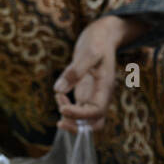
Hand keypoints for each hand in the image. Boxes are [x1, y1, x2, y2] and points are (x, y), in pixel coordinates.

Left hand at [54, 12, 136, 132]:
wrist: (103, 36)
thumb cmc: (97, 41)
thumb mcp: (88, 52)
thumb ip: (74, 71)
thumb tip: (58, 90)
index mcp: (105, 87)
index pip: (96, 111)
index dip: (79, 114)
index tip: (62, 108)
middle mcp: (101, 95)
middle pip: (94, 124)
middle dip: (77, 127)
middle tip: (60, 122)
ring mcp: (93, 96)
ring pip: (85, 120)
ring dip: (70, 118)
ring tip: (59, 99)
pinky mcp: (85, 94)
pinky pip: (77, 110)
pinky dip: (66, 107)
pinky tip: (59, 94)